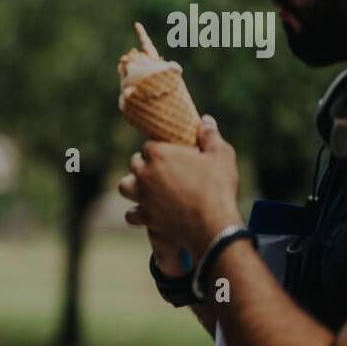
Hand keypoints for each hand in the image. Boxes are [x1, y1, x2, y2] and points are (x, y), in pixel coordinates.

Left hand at [117, 115, 243, 259]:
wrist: (214, 225)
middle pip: (135, 163)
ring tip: (147, 187)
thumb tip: (206, 120)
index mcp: (158, 153)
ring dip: (134, 185)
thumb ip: (210, 136)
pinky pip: (131, 214)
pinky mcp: (145, 216)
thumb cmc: (218, 187)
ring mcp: (142, 196)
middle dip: (147, 164)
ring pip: (125, 186)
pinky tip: (147, 211)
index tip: (174, 156)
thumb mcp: (221, 155)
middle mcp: (144, 173)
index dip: (162, 150)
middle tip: (164, 170)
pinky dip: (137, 213)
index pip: (150, 145)